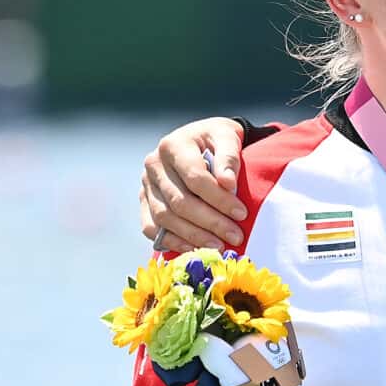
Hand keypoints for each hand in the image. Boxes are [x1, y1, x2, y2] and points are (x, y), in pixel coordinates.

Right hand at [141, 117, 247, 249]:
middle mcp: (154, 165)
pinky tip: (195, 248)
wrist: (201, 141)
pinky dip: (172, 241)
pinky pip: (152, 228)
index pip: (195, 177)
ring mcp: (146, 185)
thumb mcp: (227, 136)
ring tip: (220, 246)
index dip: (219, 198)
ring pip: (165, 217)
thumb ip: (229, 156)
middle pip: (180, 201)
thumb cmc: (216, 139)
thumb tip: (227, 183)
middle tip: (236, 236)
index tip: (242, 213)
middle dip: (211, 222)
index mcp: (173, 145)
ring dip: (194, 236)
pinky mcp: (144, 202)